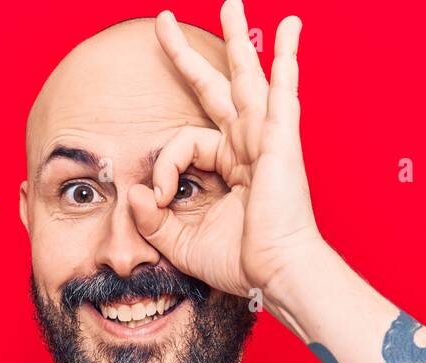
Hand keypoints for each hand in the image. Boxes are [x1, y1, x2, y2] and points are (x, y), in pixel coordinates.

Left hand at [128, 1, 325, 304]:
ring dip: (239, 39)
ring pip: (248, 77)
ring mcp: (266, 139)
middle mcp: (247, 146)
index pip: (182, 145)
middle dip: (190, 54)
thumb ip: (153, 218)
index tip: (155, 196)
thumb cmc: (240, 262)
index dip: (162, 167)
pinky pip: (284, 91)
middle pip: (216, 88)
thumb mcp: (180, 239)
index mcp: (227, 167)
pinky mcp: (281, 140)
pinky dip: (288, 60)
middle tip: (164, 21)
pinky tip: (292, 30)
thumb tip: (133, 194)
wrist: (275, 273)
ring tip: (230, 5)